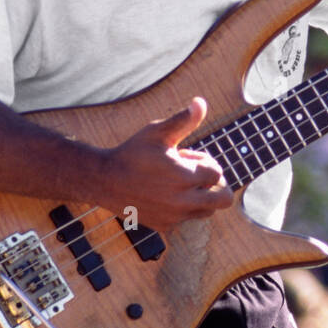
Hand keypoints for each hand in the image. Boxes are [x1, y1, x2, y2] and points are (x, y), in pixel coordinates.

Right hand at [98, 97, 232, 232]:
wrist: (104, 180)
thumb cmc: (132, 153)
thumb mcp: (157, 132)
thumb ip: (183, 120)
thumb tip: (201, 102)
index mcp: (185, 177)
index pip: (217, 172)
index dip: (204, 162)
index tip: (186, 157)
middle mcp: (183, 201)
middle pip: (223, 199)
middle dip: (216, 184)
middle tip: (198, 174)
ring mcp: (174, 217)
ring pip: (207, 211)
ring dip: (201, 196)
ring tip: (180, 183)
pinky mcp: (164, 226)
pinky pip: (187, 219)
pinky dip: (185, 209)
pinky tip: (167, 195)